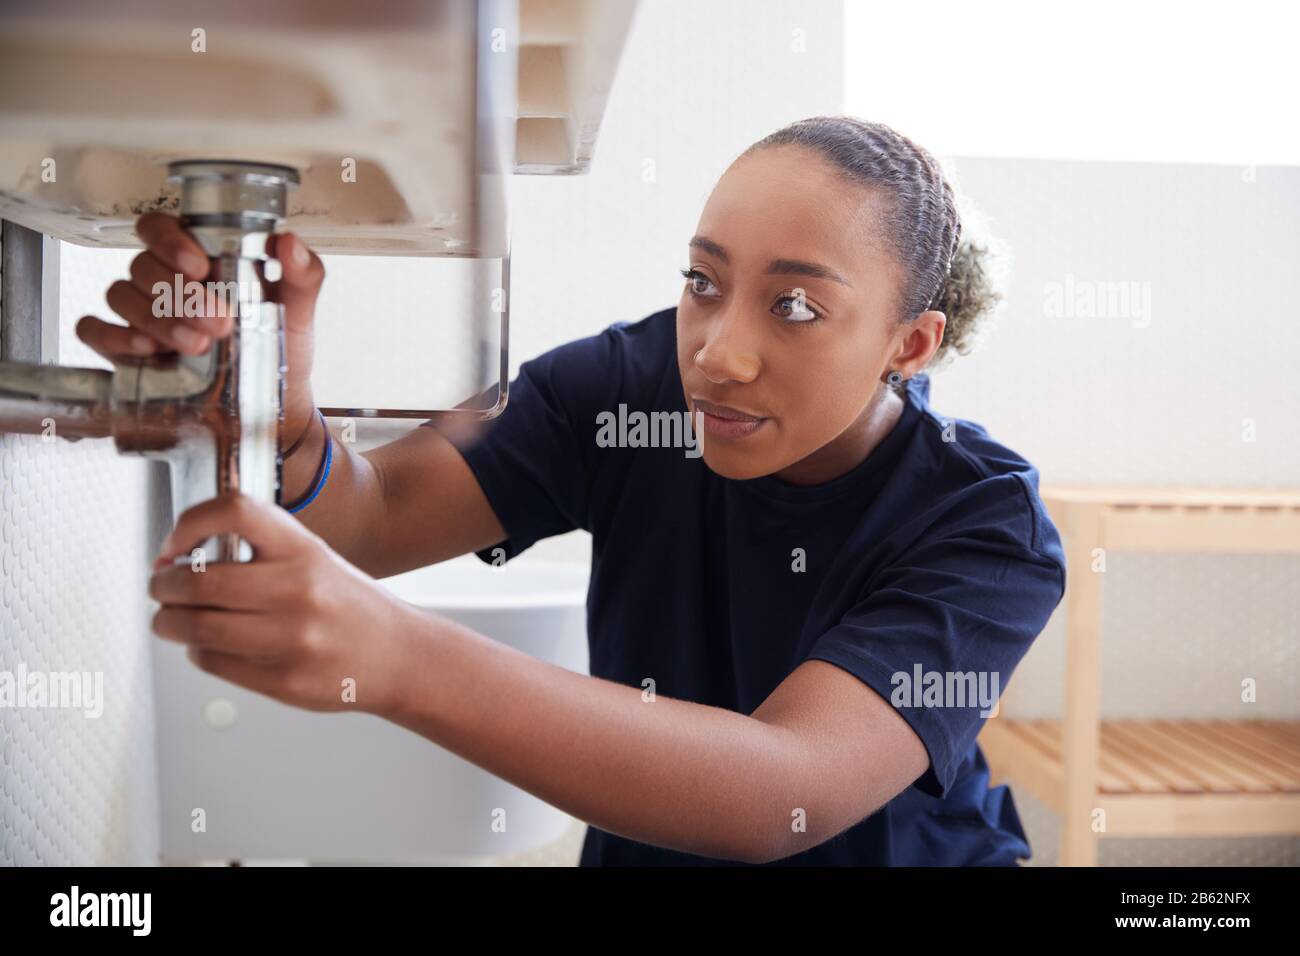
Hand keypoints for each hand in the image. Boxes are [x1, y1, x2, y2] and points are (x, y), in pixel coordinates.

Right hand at [75, 212, 325, 447]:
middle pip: (142, 266)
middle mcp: (164, 281)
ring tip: (197, 345)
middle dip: (179, 295)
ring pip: (120, 295)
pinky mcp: (126, 348)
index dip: (171, 242)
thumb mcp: (298, 309)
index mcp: (199, 258)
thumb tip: (288, 242)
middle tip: (219, 322)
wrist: (273, 400)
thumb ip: (302, 273)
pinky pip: (94, 330)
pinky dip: (111, 335)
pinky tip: (146, 349)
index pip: (161, 228)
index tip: (200, 268)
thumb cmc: (281, 345)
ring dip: (157, 318)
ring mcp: (141, 313)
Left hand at [148, 492, 423, 715]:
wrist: (399, 654)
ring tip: (169, 620)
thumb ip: (259, 552)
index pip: (235, 511)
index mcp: (304, 549)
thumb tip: (180, 558)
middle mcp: (298, 589)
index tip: (175, 544)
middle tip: (160, 586)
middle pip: (199, 581)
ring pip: (197, 628)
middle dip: (164, 585)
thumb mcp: (314, 559)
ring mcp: (292, 638)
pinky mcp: (284, 680)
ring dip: (168, 623)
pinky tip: (207, 645)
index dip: (190, 523)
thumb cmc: (349, 605)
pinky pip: (214, 662)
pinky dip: (197, 651)